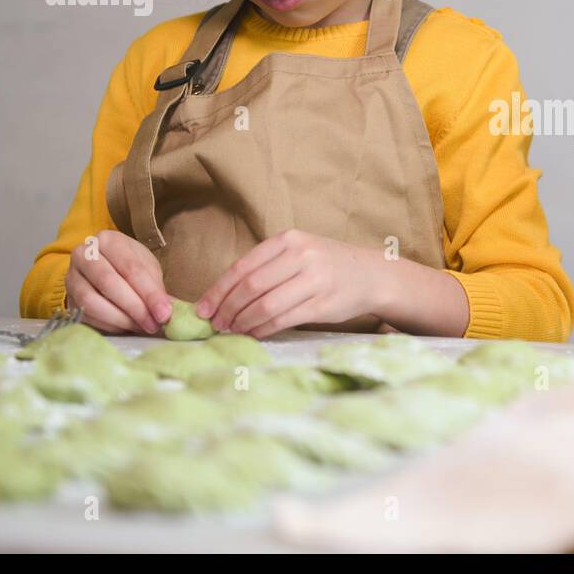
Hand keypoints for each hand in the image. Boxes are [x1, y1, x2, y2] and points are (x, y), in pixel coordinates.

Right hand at [64, 229, 172, 334]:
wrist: (104, 266)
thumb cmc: (129, 265)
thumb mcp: (147, 267)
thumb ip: (155, 287)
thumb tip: (165, 313)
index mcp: (108, 240)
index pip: (130, 268)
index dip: (149, 293)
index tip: (164, 313)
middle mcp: (84, 254)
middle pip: (108, 282)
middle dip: (135, 307)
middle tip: (153, 324)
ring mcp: (71, 277)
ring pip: (91, 301)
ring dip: (120, 319)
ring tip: (141, 326)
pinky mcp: (68, 298)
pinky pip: (85, 316)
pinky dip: (108, 325)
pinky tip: (126, 328)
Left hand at [195, 230, 383, 338]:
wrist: (371, 275)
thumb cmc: (327, 264)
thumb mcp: (299, 251)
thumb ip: (267, 266)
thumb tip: (223, 296)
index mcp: (290, 240)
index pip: (243, 267)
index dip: (218, 290)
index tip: (202, 309)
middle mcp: (302, 256)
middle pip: (251, 286)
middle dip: (227, 309)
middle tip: (216, 324)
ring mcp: (315, 280)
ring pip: (265, 305)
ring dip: (243, 322)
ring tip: (232, 330)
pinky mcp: (323, 304)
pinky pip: (283, 320)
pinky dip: (263, 330)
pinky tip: (254, 333)